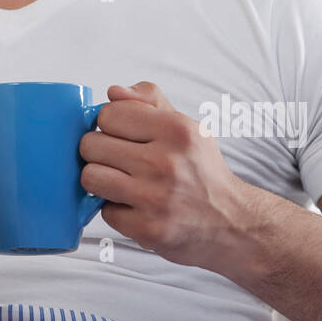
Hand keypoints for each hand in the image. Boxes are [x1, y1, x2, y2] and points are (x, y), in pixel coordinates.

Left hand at [79, 81, 251, 268]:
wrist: (232, 222)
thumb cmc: (201, 170)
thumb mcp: (186, 125)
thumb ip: (149, 99)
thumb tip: (113, 92)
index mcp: (176, 129)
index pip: (108, 113)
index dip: (110, 124)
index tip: (122, 135)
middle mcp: (166, 162)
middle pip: (91, 145)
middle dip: (100, 152)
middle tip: (120, 160)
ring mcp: (155, 197)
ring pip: (90, 177)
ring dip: (101, 180)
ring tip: (121, 181)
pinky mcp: (147, 229)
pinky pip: (104, 210)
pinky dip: (116, 209)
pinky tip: (136, 206)